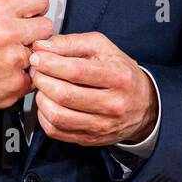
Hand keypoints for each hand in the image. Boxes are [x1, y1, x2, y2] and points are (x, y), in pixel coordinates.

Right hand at [0, 0, 54, 111]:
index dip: (38, 3)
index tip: (37, 8)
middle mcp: (8, 34)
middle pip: (47, 25)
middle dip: (38, 30)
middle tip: (27, 35)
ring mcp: (15, 60)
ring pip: (43, 53)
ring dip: (32, 54)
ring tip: (14, 56)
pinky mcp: (17, 83)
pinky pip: (34, 75)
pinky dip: (25, 75)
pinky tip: (11, 72)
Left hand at [29, 32, 157, 146]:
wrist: (144, 106)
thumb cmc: (120, 72)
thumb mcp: (102, 48)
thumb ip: (70, 43)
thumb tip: (41, 46)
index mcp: (118, 77)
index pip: (77, 71)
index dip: (50, 63)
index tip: (38, 57)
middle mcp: (112, 104)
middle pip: (65, 94)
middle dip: (42, 80)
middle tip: (37, 71)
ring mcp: (101, 125)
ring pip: (58, 116)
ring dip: (41, 98)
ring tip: (42, 87)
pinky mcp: (89, 139)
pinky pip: (56, 131)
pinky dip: (44, 116)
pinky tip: (48, 103)